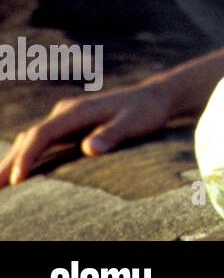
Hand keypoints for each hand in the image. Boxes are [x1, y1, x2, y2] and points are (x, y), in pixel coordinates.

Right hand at [0, 78, 177, 185]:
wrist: (154, 98)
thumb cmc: (146, 111)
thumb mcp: (135, 122)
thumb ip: (112, 134)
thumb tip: (90, 148)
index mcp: (78, 111)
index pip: (42, 134)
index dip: (27, 156)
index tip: (18, 179)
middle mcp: (66, 112)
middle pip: (29, 138)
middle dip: (8, 162)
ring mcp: (65, 119)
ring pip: (31, 140)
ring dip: (13, 160)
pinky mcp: (69, 126)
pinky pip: (41, 142)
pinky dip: (25, 156)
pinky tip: (17, 171)